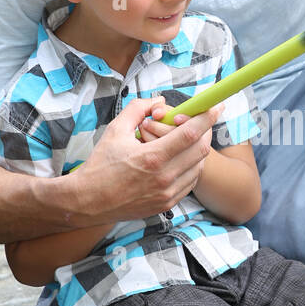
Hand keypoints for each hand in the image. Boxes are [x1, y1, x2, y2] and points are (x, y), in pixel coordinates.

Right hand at [72, 96, 217, 221]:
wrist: (88, 201)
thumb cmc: (100, 165)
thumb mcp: (115, 130)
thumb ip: (138, 109)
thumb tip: (160, 101)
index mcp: (152, 157)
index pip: (190, 133)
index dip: (207, 117)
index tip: (216, 106)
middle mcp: (163, 178)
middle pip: (201, 149)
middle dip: (205, 131)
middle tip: (200, 121)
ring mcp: (167, 194)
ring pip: (198, 166)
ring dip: (197, 150)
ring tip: (183, 140)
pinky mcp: (166, 204)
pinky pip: (190, 182)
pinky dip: (190, 167)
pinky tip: (178, 159)